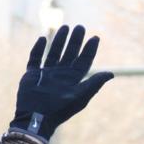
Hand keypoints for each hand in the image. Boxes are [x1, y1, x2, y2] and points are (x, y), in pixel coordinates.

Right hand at [11, 25, 113, 141]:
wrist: (36, 117)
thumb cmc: (60, 109)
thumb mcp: (80, 96)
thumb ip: (94, 84)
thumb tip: (111, 74)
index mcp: (72, 81)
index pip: (83, 62)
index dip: (90, 50)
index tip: (95, 37)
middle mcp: (60, 76)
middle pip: (69, 54)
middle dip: (75, 41)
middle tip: (80, 27)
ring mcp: (46, 75)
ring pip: (54, 53)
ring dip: (59, 40)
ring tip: (64, 27)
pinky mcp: (32, 75)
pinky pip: (35, 59)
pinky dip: (38, 49)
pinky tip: (42, 38)